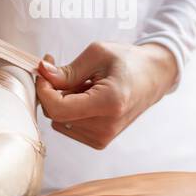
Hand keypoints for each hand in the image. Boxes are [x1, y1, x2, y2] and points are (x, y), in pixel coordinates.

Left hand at [35, 42, 177, 149]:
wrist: (153, 77)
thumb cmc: (128, 61)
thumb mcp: (98, 54)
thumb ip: (68, 69)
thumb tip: (41, 73)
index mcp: (108, 103)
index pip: (58, 108)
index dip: (43, 90)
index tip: (44, 71)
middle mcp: (106, 126)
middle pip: (56, 115)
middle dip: (53, 92)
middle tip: (66, 71)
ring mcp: (104, 137)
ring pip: (59, 121)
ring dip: (64, 101)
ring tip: (86, 86)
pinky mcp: (100, 141)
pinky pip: (68, 126)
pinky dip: (71, 111)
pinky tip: (88, 98)